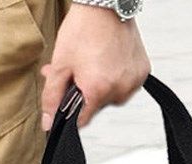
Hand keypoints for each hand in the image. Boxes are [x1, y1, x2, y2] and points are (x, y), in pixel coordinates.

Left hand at [40, 4, 150, 129]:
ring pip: (112, 97)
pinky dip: (117, 77)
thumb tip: (49, 123)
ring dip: (101, 86)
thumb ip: (52, 97)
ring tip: (93, 64)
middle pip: (97, 107)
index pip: (82, 120)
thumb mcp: (60, 64)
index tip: (68, 96)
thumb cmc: (83, 28)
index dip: (71, 110)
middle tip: (77, 72)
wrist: (105, 3)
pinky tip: (108, 61)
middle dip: (85, 93)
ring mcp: (134, 81)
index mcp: (98, 91)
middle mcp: (120, 90)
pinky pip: (126, 85)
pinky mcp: (143, 72)